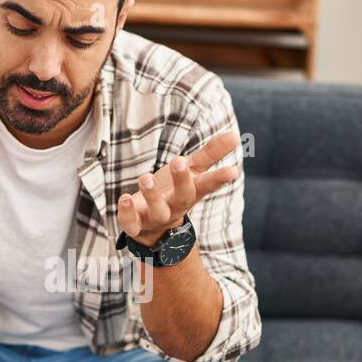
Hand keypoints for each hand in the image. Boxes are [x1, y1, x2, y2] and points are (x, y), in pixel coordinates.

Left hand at [117, 131, 239, 246]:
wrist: (152, 226)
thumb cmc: (173, 191)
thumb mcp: (192, 170)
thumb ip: (211, 153)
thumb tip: (236, 135)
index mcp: (191, 192)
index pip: (208, 184)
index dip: (219, 179)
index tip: (232, 171)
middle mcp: (176, 206)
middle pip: (183, 197)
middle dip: (182, 181)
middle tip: (179, 161)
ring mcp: (156, 217)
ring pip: (158, 211)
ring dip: (152, 195)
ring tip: (145, 178)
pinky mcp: (136, 224)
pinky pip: (131, 224)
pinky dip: (127, 213)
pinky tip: (125, 198)